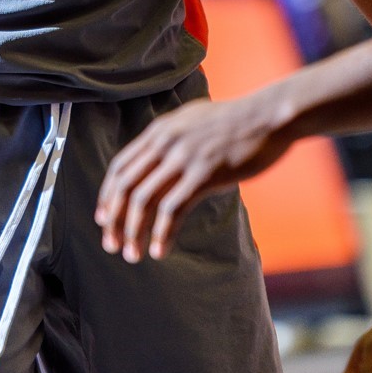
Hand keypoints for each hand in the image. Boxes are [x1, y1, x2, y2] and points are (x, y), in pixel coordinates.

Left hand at [95, 93, 295, 262]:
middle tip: (111, 245)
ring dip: (134, 232)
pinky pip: (173, 209)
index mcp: (160, 131)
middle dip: (114, 220)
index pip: (120, 166)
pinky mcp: (204, 174)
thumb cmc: (236, 122)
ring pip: (144, 200)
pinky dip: (162, 233)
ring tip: (132, 256)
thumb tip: (157, 158)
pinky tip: (159, 251)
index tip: (103, 219)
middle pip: (126, 186)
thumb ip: (171, 138)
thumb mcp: (193, 121)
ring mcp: (183, 158)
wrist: (268, 116)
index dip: (107, 195)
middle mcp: (165, 142)